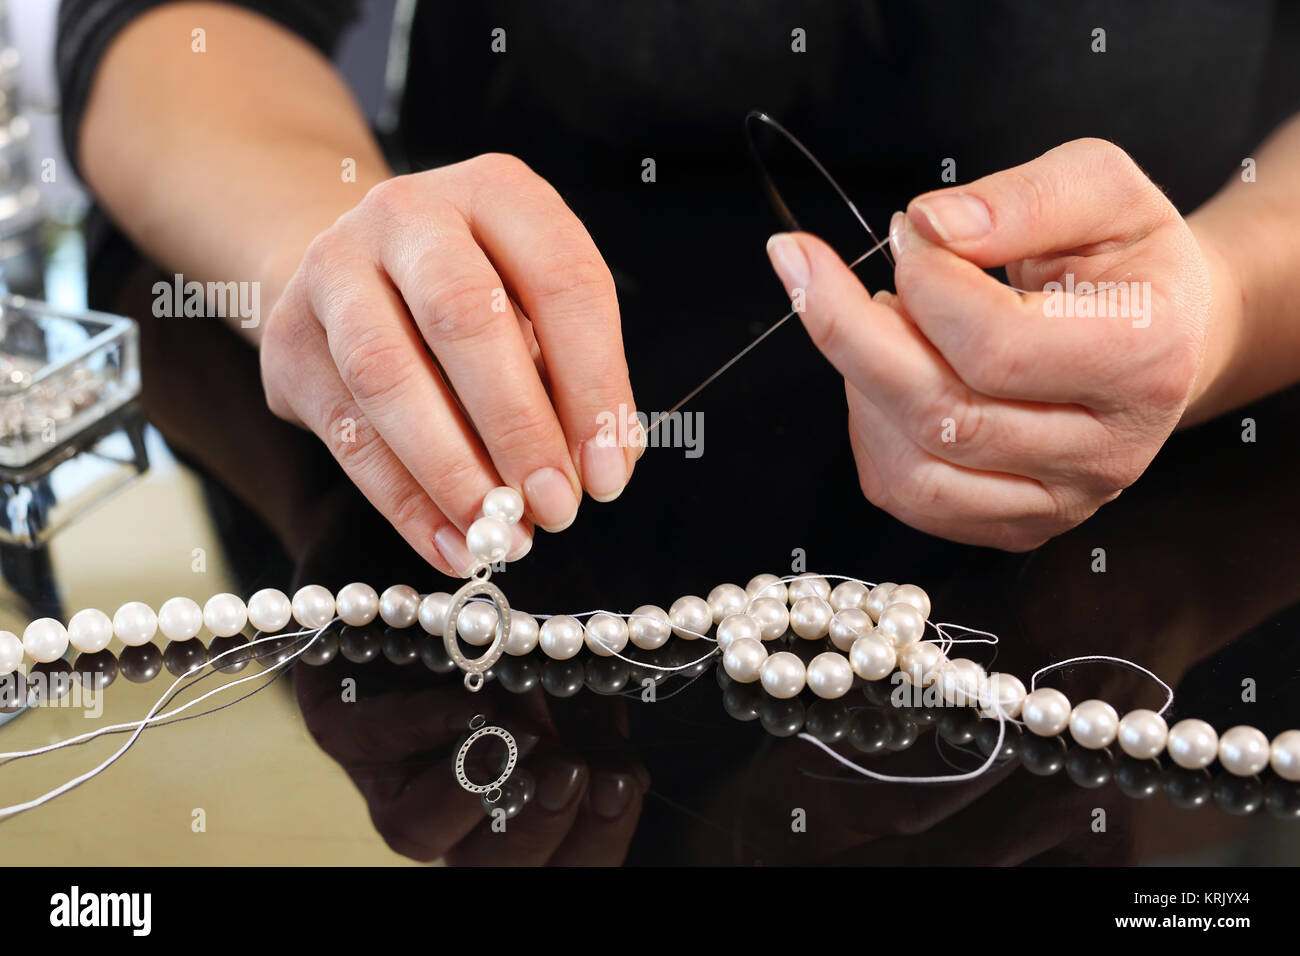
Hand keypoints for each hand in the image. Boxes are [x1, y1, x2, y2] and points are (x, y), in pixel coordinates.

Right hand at [260, 154, 640, 575]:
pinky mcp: (288, 339)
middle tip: (556, 507)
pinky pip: (348, 432)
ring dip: (452, 472)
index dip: (594, 386)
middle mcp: (409, 214)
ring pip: (388, 377)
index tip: (607, 475)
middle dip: (518, 426)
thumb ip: (575, 380)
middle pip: (465, 318)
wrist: (353, 270)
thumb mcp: (539, 311)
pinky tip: (450, 546)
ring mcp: (334, 269)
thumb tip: (600, 470)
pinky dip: (404, 502)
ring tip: (499, 536)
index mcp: (498, 193)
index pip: (563, 281)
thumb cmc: (477, 299)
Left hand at [766, 138, 1232, 549]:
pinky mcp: (1014, 526)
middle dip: (853, 335)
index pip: (997, 345)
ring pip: (914, 471)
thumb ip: (1023, 198)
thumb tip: (929, 226)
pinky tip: (884, 374)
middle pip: (944, 416)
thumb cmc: (1124, 259)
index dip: (926, 283)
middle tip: (812, 268)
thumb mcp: (1101, 189)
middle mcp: (1107, 452)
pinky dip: (870, 430)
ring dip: (861, 387)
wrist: (1163, 334)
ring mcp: (1059, 502)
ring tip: (875, 320)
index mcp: (1146, 359)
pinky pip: (907, 495)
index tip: (908, 232)